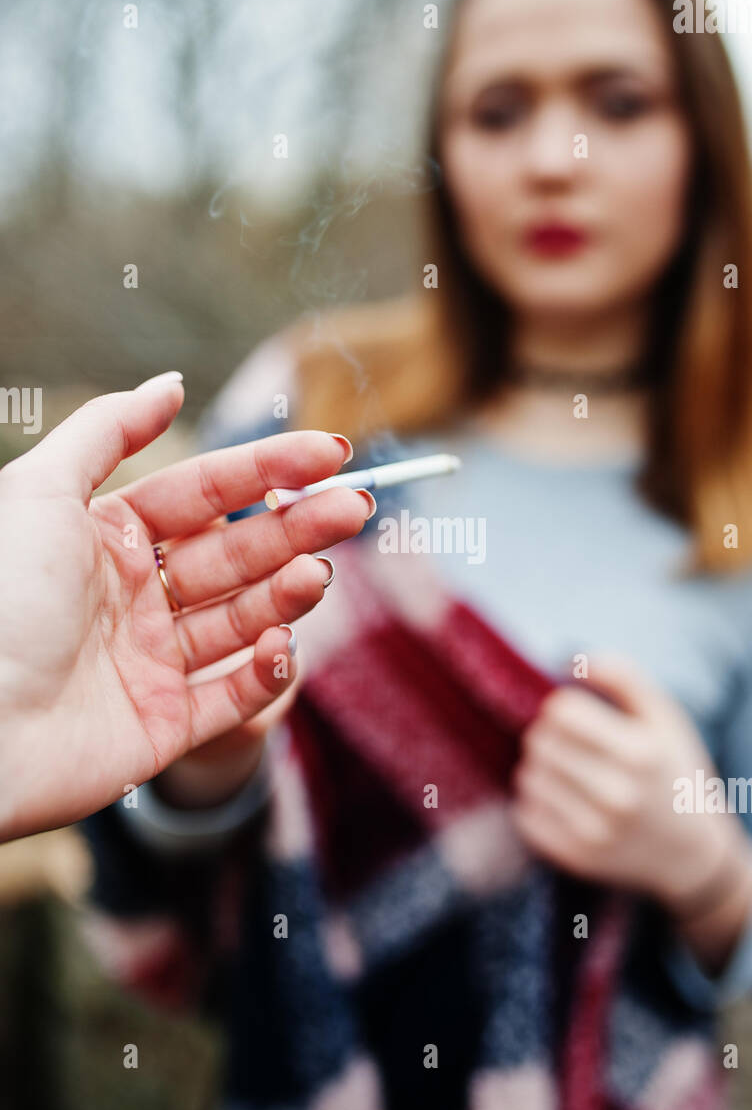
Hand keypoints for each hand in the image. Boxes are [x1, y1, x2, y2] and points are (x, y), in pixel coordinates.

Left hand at [0, 373, 372, 838]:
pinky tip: (281, 644)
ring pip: (241, 621)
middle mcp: (132, 598)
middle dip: (297, 528)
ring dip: (286, 595)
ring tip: (317, 575)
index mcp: (106, 539)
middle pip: (235, 554)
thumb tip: (173, 381)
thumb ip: (110, 430)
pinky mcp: (160, 728)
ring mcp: (149, 664)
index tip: (329, 453)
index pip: (206, 494)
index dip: (268, 469)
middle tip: (354, 509)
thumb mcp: (39, 490)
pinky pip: (229, 696)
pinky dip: (264, 673)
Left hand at [512, 654, 747, 907]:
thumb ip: (623, 678)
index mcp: (640, 753)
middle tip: (568, 743)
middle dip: (548, 736)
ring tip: (567, 771)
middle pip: (540, 743)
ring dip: (540, 768)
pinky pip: (527, 814)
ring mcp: (596, 831)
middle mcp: (618, 795)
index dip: (562, 706)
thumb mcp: (664, 717)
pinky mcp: (577, 857)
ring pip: (529, 777)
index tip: (575, 715)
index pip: (561, 712)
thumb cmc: (674, 770)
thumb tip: (574, 659)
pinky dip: (538, 802)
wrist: (692, 853)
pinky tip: (563, 800)